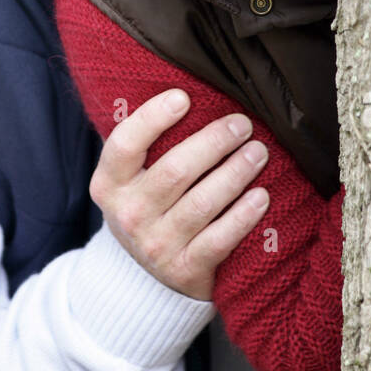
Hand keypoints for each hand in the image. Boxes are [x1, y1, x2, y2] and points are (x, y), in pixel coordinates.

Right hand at [90, 89, 269, 300]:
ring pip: (202, 202)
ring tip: (258, 152)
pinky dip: (243, 216)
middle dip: (214, 142)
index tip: (184, 97)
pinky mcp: (184, 271)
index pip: (125, 144)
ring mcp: (155, 246)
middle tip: (242, 124)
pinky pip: (219, 239)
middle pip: (175, 170)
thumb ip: (150, 144)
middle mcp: (128, 215)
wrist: (148, 276)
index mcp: (109, 184)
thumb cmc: (150, 206)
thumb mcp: (133, 178)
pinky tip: (261, 196)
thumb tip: (191, 93)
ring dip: (236, 173)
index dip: (153, 118)